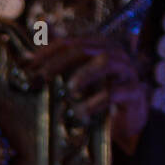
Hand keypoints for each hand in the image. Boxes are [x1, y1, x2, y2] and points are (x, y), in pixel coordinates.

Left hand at [26, 34, 149, 150]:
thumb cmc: (98, 97)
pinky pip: (114, 92)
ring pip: (105, 61)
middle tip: (42, 77)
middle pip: (84, 49)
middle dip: (59, 61)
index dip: (49, 51)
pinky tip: (82, 113)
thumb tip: (34, 47)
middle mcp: (114, 53)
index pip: (70, 41)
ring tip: (69, 89)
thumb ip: (60, 62)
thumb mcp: (77, 79)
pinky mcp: (134, 92)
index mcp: (98, 47)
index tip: (30, 65)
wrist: (126, 122)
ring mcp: (126, 71)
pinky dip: (94, 103)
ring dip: (83, 74)